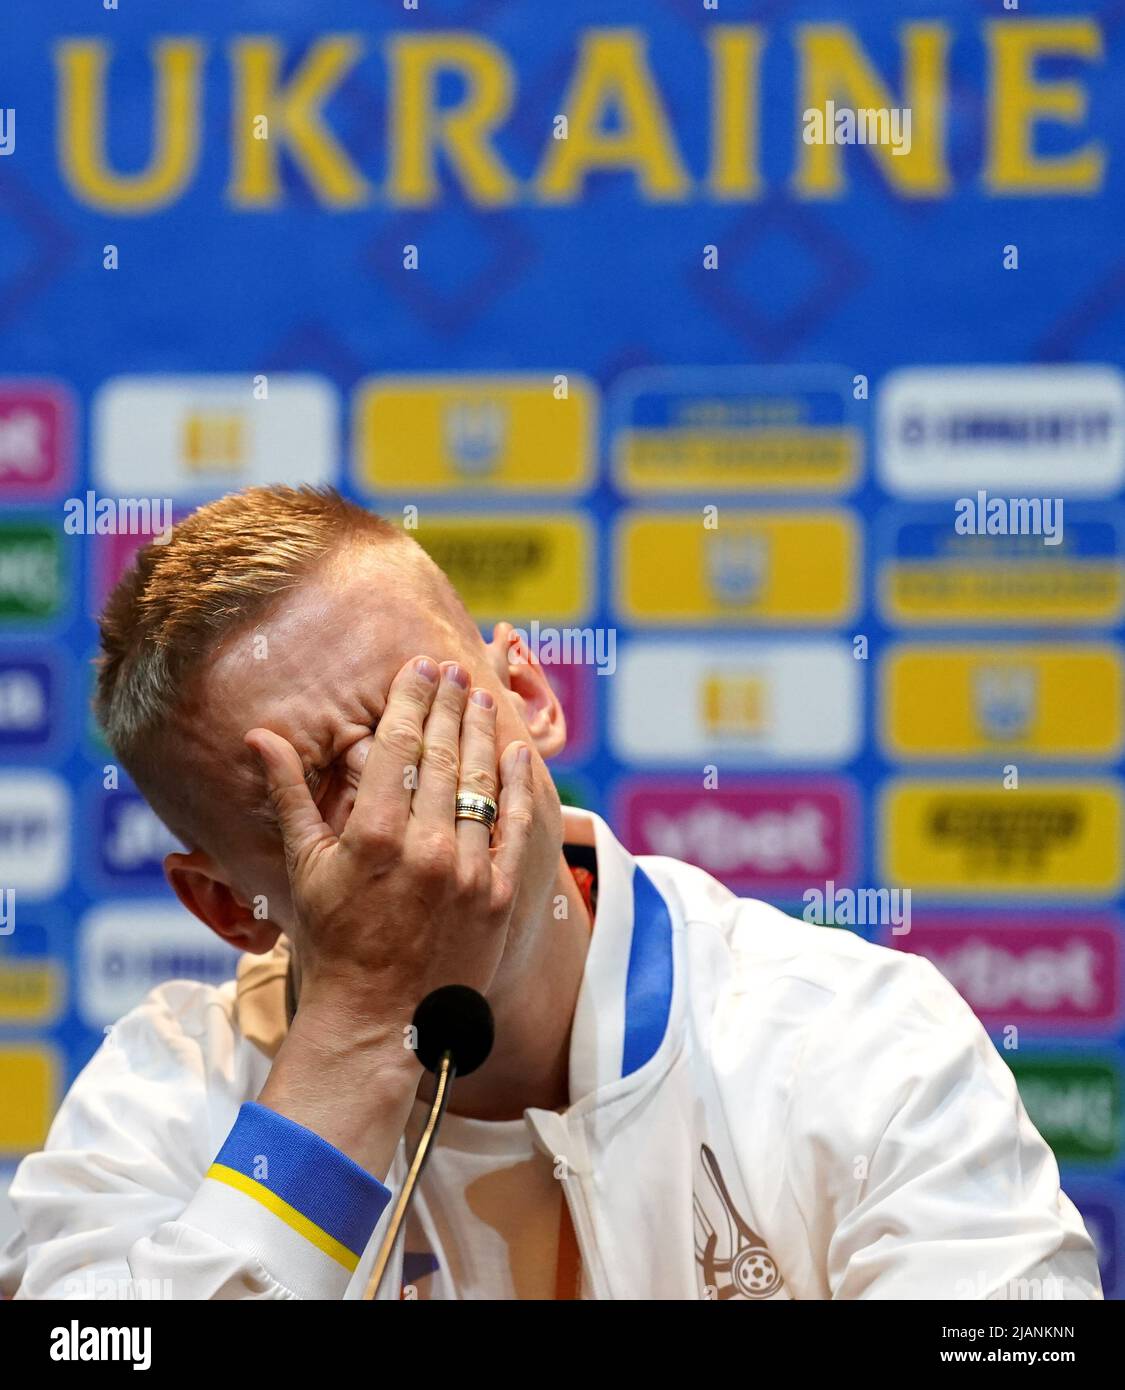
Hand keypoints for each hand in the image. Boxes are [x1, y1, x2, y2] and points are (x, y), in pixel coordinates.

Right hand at [245, 655, 533, 1062]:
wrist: (379, 1016)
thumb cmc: (333, 939)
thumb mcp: (305, 866)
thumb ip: (289, 794)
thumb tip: (259, 736)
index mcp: (374, 835)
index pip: (398, 746)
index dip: (411, 700)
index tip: (419, 667)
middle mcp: (425, 848)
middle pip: (442, 756)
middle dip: (448, 705)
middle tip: (453, 669)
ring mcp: (467, 872)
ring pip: (479, 784)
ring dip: (481, 733)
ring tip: (481, 696)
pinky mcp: (498, 896)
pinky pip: (513, 828)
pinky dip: (516, 786)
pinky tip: (516, 750)